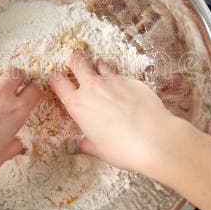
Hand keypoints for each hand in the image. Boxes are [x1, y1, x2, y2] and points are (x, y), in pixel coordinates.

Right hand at [48, 52, 185, 177]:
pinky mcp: (132, 80)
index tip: (55, 77)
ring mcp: (113, 81)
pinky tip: (126, 93)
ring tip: (100, 74)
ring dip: (97, 67)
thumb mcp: (98, 149)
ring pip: (100, 64)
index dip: (55, 78)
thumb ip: (85, 144)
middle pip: (78, 63)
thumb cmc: (123, 149)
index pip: (59, 83)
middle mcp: (93, 88)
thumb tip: (78, 145)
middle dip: (74, 60)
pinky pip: (121, 76)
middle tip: (74, 60)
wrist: (155, 139)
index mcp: (79, 105)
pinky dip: (119, 80)